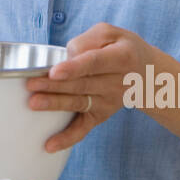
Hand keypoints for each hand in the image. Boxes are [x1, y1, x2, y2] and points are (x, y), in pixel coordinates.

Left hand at [25, 23, 154, 152]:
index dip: (74, 68)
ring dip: (55, 104)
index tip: (54, 71)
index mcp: (121, 58)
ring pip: (79, 103)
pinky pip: (84, 128)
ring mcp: (109, 102)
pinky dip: (67, 138)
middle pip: (82, 84)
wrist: (147, 74)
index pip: (94, 63)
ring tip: (34, 103)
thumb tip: (67, 57)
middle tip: (31, 84)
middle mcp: (117, 83)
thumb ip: (88, 41)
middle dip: (54, 85)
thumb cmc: (121, 48)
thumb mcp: (110, 34)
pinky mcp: (101, 115)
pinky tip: (50, 145)